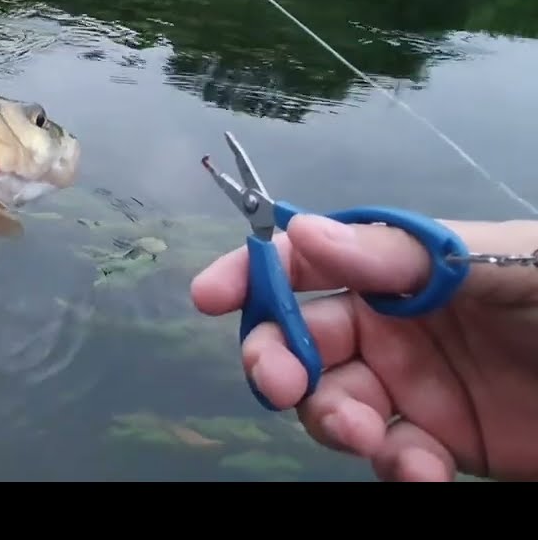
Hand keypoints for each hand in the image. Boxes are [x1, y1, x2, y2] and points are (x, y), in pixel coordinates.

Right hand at [191, 213, 537, 480]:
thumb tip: (305, 233)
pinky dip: (394, 469)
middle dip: (278, 360)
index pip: (306, 262)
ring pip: (334, 405)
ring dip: (337, 422)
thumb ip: (403, 256)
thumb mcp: (498, 265)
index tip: (209, 296)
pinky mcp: (442, 445)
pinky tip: (423, 473)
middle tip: (285, 385)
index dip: (251, 273)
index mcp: (399, 270)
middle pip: (301, 340)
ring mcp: (413, 389)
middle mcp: (392, 327)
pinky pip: (390, 459)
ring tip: (378, 441)